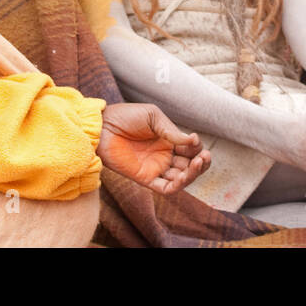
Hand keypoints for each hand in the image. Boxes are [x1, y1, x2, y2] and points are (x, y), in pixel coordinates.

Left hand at [97, 102, 211, 194]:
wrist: (101, 127)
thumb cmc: (125, 117)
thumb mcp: (153, 117)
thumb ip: (172, 131)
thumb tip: (193, 141)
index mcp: (169, 139)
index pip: (191, 148)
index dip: (196, 146)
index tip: (192, 139)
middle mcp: (165, 155)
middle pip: (191, 165)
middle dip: (201, 163)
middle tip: (204, 157)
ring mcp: (156, 168)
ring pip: (181, 179)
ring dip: (192, 175)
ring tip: (196, 165)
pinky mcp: (145, 178)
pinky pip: (165, 188)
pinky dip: (177, 186)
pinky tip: (182, 177)